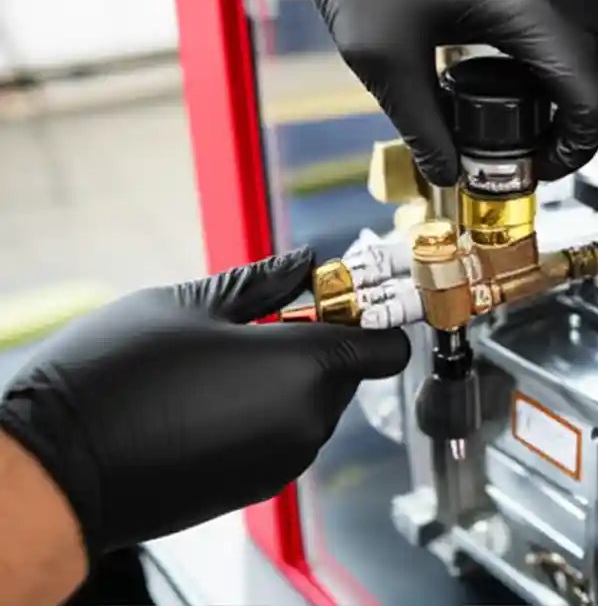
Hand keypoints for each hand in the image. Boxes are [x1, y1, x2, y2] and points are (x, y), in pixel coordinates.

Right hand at [0, 248, 409, 556]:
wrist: (61, 466)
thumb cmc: (118, 377)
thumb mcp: (190, 306)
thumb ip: (263, 284)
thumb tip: (305, 261)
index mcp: (305, 369)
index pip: (386, 347)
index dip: (372, 318)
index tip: (343, 300)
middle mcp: (308, 422)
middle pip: (348, 373)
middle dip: (318, 346)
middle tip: (265, 323)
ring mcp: (284, 461)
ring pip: (313, 407)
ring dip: (287, 382)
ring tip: (223, 364)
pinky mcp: (256, 486)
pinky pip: (283, 438)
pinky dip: (264, 417)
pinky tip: (209, 401)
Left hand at [277, 0, 597, 185]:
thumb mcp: (383, 58)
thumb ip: (424, 127)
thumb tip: (449, 170)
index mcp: (528, 1)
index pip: (594, 92)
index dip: (577, 145)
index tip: (542, 165)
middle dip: (583, 117)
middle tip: (537, 145)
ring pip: (596, 34)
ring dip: (571, 80)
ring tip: (517, 108)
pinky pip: (571, 4)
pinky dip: (557, 45)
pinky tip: (505, 61)